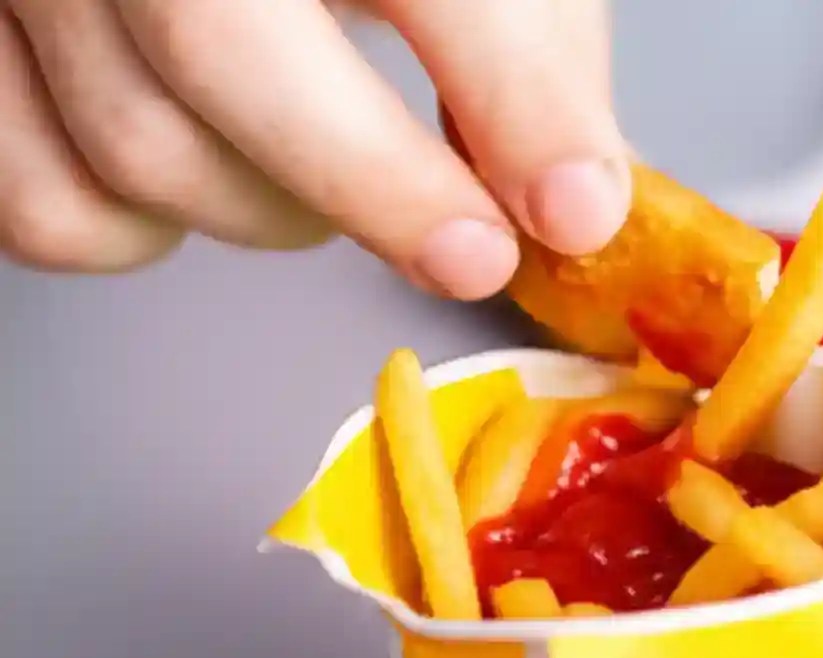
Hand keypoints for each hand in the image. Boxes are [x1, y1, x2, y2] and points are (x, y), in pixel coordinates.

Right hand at [0, 0, 627, 298]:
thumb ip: (527, 45)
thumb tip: (569, 196)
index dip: (513, 97)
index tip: (576, 206)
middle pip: (224, 53)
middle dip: (377, 187)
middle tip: (473, 252)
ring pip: (137, 148)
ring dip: (274, 210)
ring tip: (341, 183)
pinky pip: (47, 203)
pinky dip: (143, 233)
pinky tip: (213, 179)